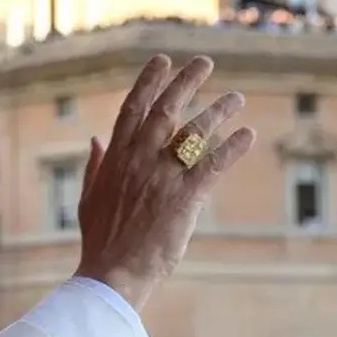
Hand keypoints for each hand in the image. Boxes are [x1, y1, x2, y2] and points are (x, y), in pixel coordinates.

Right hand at [74, 55, 255, 309]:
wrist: (112, 274)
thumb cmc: (100, 241)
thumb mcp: (88, 199)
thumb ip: (94, 166)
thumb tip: (95, 139)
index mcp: (115, 159)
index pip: (133, 109)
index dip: (148, 81)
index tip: (162, 61)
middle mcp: (139, 160)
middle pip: (166, 110)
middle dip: (186, 82)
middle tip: (204, 62)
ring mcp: (162, 177)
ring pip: (194, 132)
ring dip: (217, 111)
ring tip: (235, 97)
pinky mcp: (185, 198)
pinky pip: (214, 164)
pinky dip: (233, 147)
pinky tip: (247, 134)